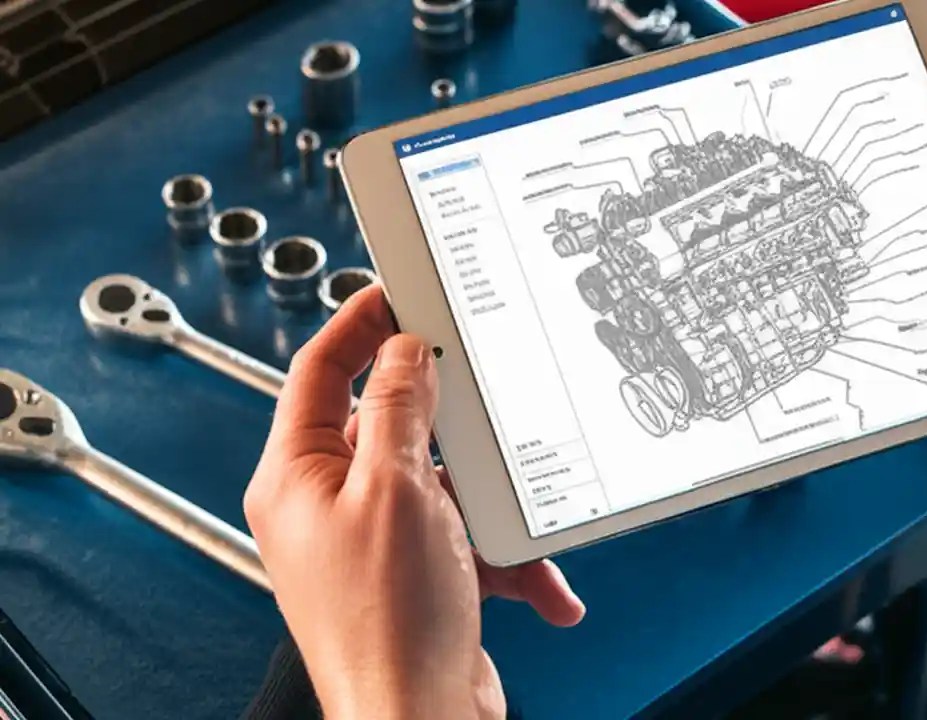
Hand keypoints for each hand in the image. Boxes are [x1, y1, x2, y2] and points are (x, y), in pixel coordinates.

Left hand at [244, 286, 585, 719]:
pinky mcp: (419, 575)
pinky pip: (469, 539)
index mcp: (299, 476)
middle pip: (392, 425)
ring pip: (443, 484)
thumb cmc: (387, 627)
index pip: (320, 370)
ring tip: (514, 527)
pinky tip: (537, 581)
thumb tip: (405, 352)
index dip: (360, 323)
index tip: (397, 291)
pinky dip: (508, 557)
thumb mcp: (398, 490)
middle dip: (449, 425)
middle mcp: (331, 505)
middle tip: (483, 392)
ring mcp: (376, 541)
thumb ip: (400, 410)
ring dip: (493, 507)